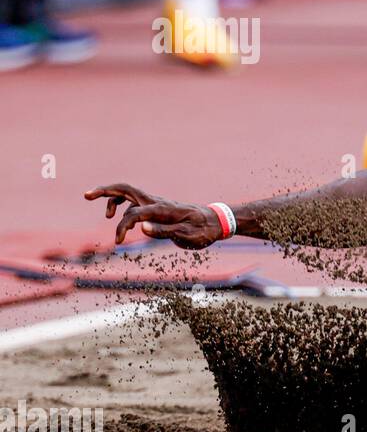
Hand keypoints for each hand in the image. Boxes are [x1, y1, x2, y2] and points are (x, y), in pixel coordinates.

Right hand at [84, 183, 224, 248]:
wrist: (215, 222)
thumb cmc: (202, 231)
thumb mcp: (186, 236)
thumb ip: (164, 232)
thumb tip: (141, 228)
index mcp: (162, 209)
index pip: (134, 213)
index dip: (122, 227)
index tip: (119, 242)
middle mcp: (156, 202)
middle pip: (125, 189)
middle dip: (104, 191)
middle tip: (86, 195)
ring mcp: (156, 203)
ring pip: (128, 195)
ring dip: (112, 200)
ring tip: (107, 216)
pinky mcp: (156, 208)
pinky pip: (134, 203)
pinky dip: (123, 208)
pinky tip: (122, 220)